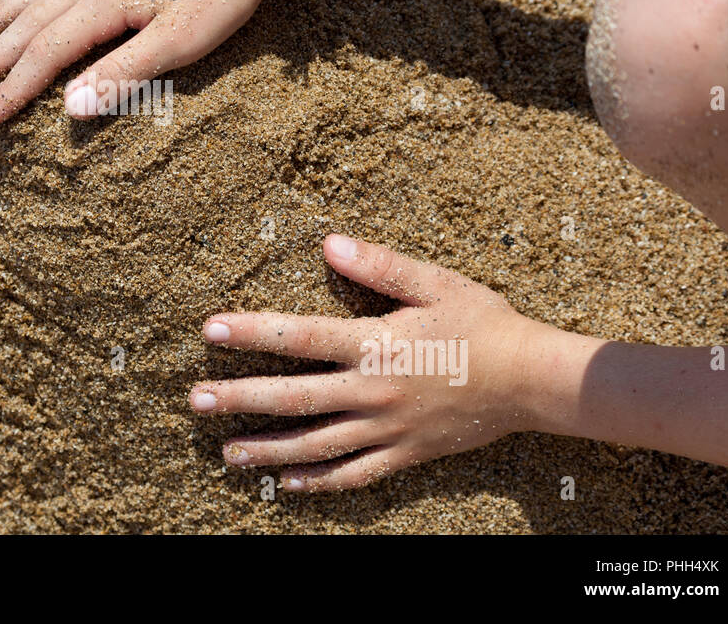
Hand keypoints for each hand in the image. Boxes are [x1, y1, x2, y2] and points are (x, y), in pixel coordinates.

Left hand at [189, 235, 543, 490]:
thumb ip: (380, 266)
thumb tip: (329, 244)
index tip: (209, 330)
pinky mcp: (405, 453)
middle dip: (240, 399)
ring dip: (268, 449)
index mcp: (375, 343)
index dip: (252, 332)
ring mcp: (388, 428)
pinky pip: (355, 474)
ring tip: (227, 453)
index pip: (300, 337)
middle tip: (194, 401)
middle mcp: (373, 390)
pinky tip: (288, 484)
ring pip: (316, 444)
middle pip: (294, 397)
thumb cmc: (484, 323)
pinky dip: (319, 482)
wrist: (533, 381)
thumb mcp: (436, 284)